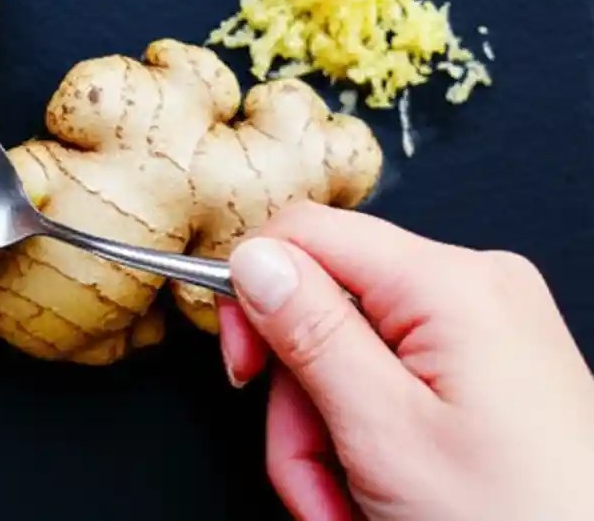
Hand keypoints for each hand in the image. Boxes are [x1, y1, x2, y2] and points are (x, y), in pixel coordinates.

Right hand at [218, 203, 593, 520]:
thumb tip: (253, 259)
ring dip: (327, 440)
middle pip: (322, 312)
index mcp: (451, 285)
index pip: (305, 233)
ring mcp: (483, 332)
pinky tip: (378, 496)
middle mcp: (473, 291)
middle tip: (315, 476)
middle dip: (301, 406)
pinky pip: (388, 383)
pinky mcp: (485, 370)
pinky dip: (367, 442)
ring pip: (346, 359)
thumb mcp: (386, 433)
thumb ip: (312, 334)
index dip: (253, 294)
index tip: (242, 365)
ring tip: (352, 505)